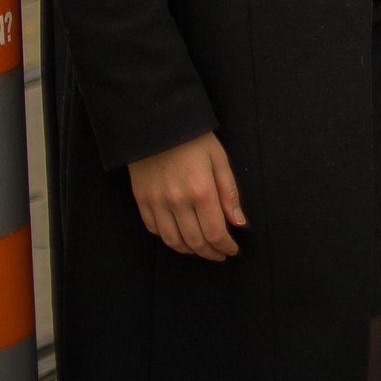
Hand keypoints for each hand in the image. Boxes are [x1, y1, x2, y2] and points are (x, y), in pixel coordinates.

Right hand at [129, 131, 244, 259]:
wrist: (157, 126)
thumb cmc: (194, 140)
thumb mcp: (220, 160)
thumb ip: (229, 193)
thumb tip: (238, 222)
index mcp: (201, 192)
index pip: (215, 233)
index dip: (225, 247)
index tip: (232, 251)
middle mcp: (177, 202)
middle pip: (195, 242)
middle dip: (210, 253)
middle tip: (220, 254)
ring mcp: (157, 204)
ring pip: (173, 241)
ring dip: (190, 251)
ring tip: (202, 250)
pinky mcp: (142, 202)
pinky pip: (155, 230)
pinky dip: (169, 238)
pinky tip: (180, 237)